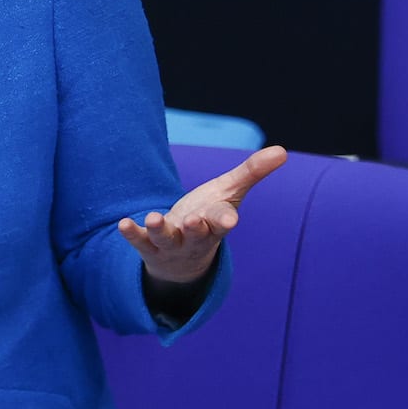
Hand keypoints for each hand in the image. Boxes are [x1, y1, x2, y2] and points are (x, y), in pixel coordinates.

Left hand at [118, 145, 287, 283]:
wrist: (183, 258)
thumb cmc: (209, 216)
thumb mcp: (229, 193)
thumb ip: (252, 172)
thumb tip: (283, 150)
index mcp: (216, 223)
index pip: (223, 220)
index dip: (225, 219)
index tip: (230, 220)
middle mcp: (195, 236)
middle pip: (198, 234)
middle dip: (197, 229)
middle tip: (195, 221)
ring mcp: (172, 244)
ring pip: (167, 239)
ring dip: (160, 230)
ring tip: (152, 218)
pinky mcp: (149, 246)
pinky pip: (140, 242)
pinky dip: (132, 234)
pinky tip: (124, 224)